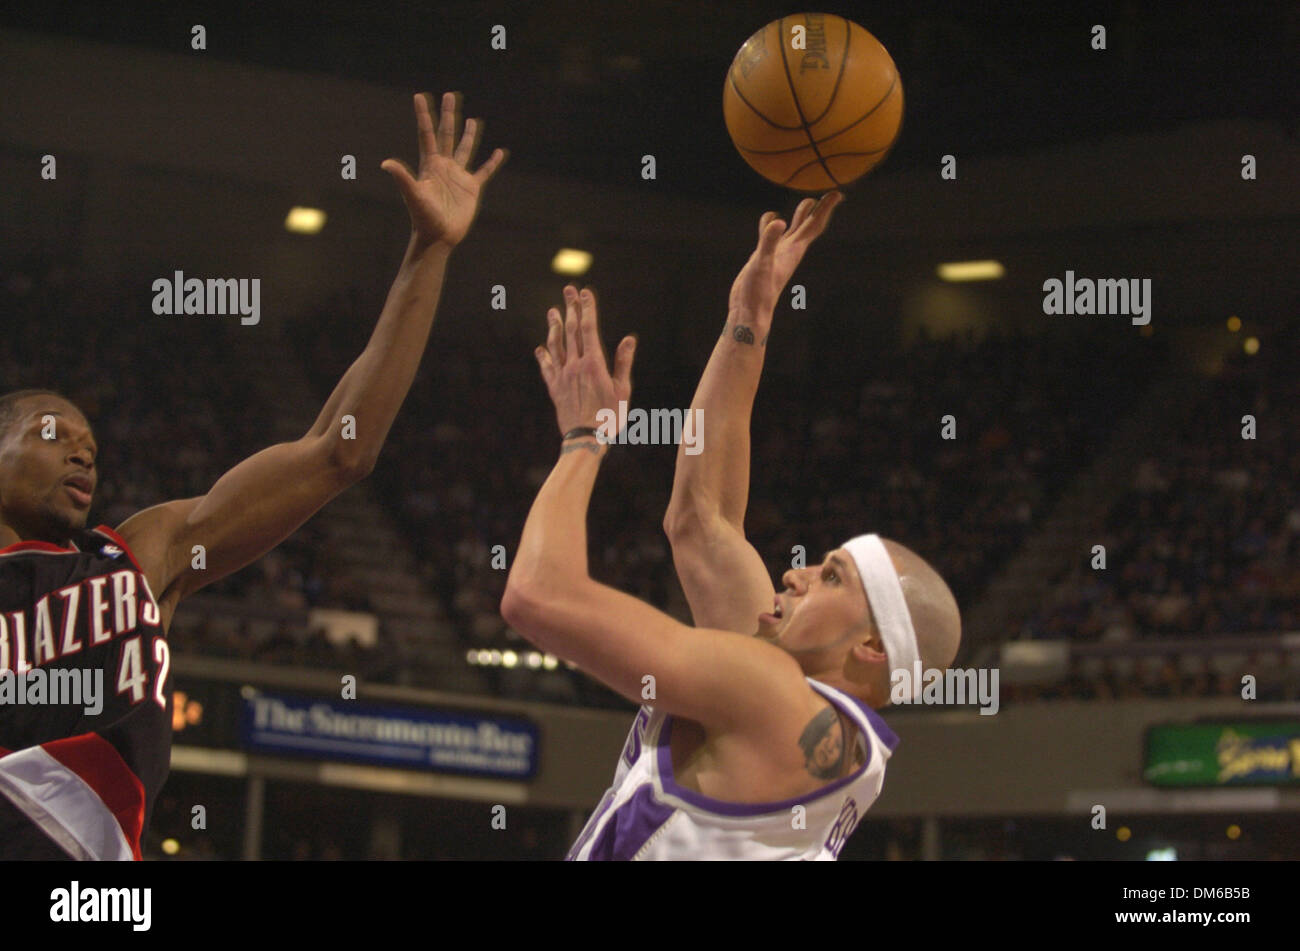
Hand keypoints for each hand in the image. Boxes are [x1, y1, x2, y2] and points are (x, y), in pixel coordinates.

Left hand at [381, 92, 506, 247]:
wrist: (439, 236)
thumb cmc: (423, 217)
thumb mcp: (413, 195)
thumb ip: (402, 177)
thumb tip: (385, 163)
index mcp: (429, 164)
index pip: (427, 134)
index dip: (423, 115)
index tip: (419, 96)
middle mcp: (444, 166)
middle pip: (447, 135)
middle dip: (448, 115)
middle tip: (449, 95)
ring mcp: (458, 176)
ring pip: (465, 149)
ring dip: (469, 134)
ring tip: (472, 119)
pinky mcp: (471, 188)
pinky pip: (484, 172)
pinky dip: (492, 162)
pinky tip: (499, 152)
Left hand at [534, 286, 635, 438]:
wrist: (586, 438)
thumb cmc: (609, 416)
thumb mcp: (623, 389)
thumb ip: (623, 362)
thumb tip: (629, 339)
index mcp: (594, 363)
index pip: (589, 328)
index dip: (587, 309)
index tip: (585, 293)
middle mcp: (575, 365)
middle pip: (572, 331)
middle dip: (571, 309)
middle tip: (568, 291)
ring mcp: (562, 376)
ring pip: (556, 345)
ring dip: (554, 326)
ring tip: (552, 311)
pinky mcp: (555, 388)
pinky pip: (547, 368)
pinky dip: (543, 356)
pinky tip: (540, 348)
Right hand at [727, 191, 842, 327]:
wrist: (749, 311)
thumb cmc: (758, 291)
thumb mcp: (762, 263)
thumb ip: (769, 241)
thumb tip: (777, 221)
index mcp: (793, 249)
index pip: (813, 224)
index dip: (825, 208)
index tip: (837, 193)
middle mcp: (790, 250)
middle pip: (808, 225)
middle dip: (819, 209)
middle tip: (831, 192)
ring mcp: (778, 255)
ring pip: (793, 230)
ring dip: (801, 216)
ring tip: (808, 201)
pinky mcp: (765, 258)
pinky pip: (772, 236)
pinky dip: (773, 225)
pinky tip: (771, 218)